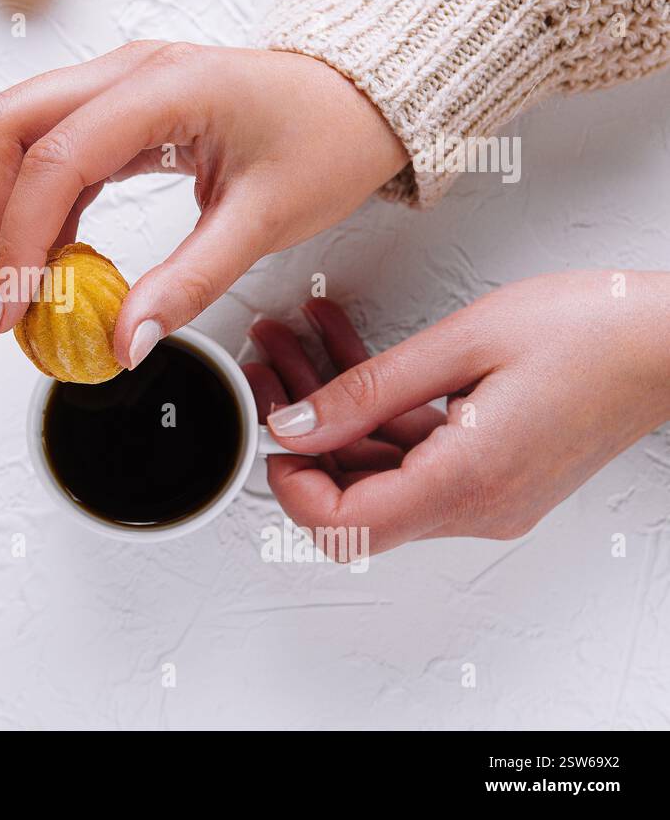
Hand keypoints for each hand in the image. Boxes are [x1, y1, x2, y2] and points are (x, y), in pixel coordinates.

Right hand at [0, 41, 407, 366]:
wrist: (359, 97)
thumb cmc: (326, 141)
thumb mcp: (265, 221)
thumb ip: (190, 282)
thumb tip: (124, 340)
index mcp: (166, 87)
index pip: (56, 158)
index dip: (18, 239)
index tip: (10, 311)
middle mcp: (125, 71)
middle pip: (2, 125)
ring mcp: (115, 83)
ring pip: (11, 131)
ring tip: (13, 286)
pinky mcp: (115, 106)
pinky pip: (45, 148)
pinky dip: (30, 204)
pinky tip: (48, 260)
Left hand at [246, 273, 669, 557]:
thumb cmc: (592, 331)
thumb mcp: (461, 345)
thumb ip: (367, 391)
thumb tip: (294, 425)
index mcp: (465, 483)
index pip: (343, 527)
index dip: (290, 484)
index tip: (271, 430)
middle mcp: (475, 505)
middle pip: (353, 494)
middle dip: (299, 429)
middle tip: (266, 367)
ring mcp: (484, 492)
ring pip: (378, 465)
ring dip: (332, 406)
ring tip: (294, 340)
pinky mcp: (490, 470)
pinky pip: (412, 448)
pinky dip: (376, 404)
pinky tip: (344, 348)